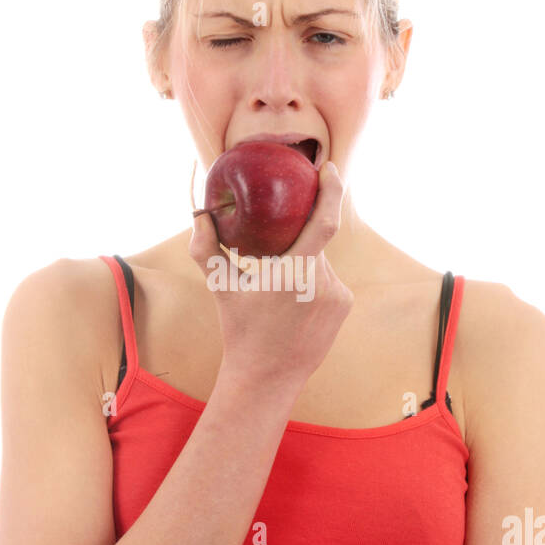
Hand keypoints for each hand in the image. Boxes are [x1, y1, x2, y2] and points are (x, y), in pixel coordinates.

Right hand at [188, 160, 353, 390]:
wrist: (267, 377)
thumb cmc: (240, 330)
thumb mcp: (220, 287)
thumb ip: (206, 247)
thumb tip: (198, 214)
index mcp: (294, 272)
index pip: (325, 220)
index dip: (331, 189)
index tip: (329, 168)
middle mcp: (322, 281)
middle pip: (314, 240)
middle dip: (297, 235)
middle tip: (275, 247)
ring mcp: (338, 294)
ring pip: (321, 259)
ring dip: (302, 261)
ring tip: (278, 290)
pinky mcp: (345, 305)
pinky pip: (329, 278)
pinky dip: (312, 279)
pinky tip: (294, 303)